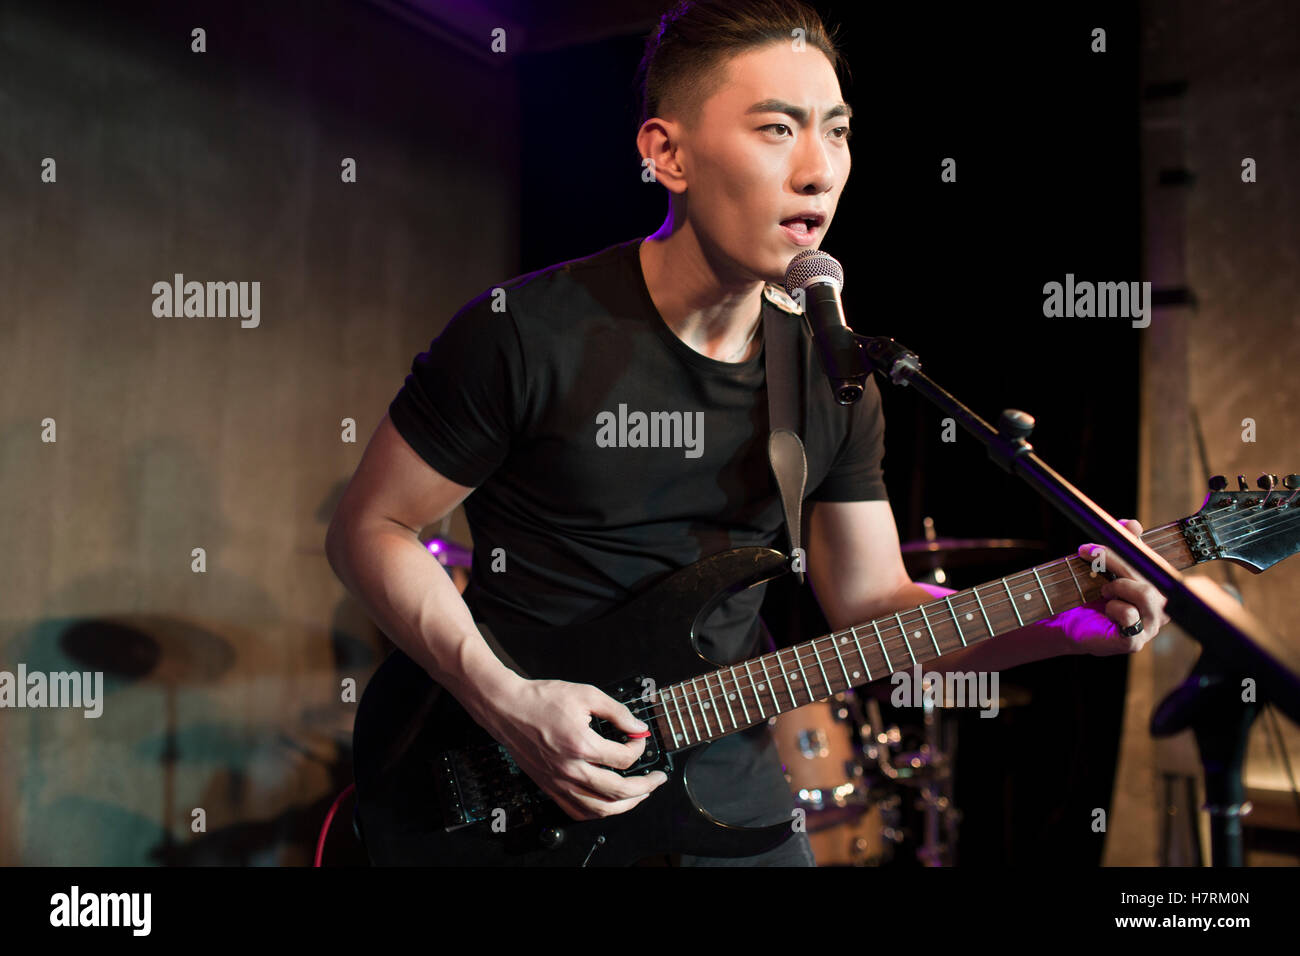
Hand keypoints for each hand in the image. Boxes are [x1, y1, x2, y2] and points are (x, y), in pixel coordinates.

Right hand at [469, 676, 667, 821]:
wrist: (507, 708)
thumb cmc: (541, 699)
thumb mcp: (586, 694)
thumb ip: (616, 711)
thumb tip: (637, 726)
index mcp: (582, 745)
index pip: (624, 758)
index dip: (638, 746)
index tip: (637, 736)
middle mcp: (571, 769)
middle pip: (618, 790)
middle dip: (645, 786)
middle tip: (657, 779)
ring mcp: (559, 782)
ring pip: (599, 809)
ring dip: (625, 805)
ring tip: (639, 796)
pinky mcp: (549, 787)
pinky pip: (577, 811)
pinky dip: (597, 813)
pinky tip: (607, 804)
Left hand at [1050, 519, 1170, 655]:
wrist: (1072, 625)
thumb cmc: (1093, 596)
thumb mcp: (1106, 568)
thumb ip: (1122, 546)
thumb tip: (1132, 523)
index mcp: (1160, 587)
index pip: (1155, 560)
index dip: (1136, 543)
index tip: (1117, 527)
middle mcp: (1163, 607)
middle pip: (1148, 574)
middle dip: (1114, 559)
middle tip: (1087, 551)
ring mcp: (1152, 626)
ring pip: (1146, 594)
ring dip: (1118, 586)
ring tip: (1105, 591)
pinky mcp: (1135, 641)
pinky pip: (1130, 615)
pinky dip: (1115, 607)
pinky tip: (1107, 610)